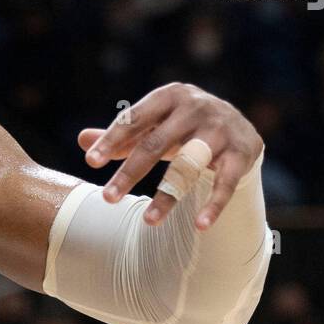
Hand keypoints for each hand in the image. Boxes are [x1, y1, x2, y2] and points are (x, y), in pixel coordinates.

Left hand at [77, 83, 263, 230]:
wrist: (238, 124)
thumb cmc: (182, 125)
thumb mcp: (154, 123)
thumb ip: (122, 134)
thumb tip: (81, 139)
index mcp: (168, 96)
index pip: (134, 120)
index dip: (111, 141)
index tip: (90, 163)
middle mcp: (195, 107)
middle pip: (156, 144)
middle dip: (130, 173)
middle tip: (107, 199)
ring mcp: (220, 129)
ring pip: (188, 166)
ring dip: (167, 196)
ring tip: (147, 222)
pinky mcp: (242, 152)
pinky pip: (226, 182)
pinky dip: (213, 205)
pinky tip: (199, 226)